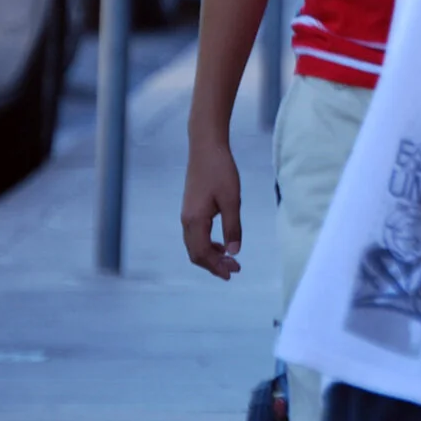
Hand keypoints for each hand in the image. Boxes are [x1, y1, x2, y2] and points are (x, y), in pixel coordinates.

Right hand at [180, 135, 242, 279]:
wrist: (206, 148)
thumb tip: (234, 252)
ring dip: (211, 255)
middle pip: (196, 253)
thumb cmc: (220, 171)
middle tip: (234, 270)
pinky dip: (207, 244)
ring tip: (230, 260)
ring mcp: (187, 214)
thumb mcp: (232, 200)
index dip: (217, 267)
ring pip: (194, 245)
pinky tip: (221, 243)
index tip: (232, 273)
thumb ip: (233, 227)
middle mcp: (187, 220)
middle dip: (213, 265)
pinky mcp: (190, 208)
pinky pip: (195, 235)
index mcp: (195, 220)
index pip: (203, 253)